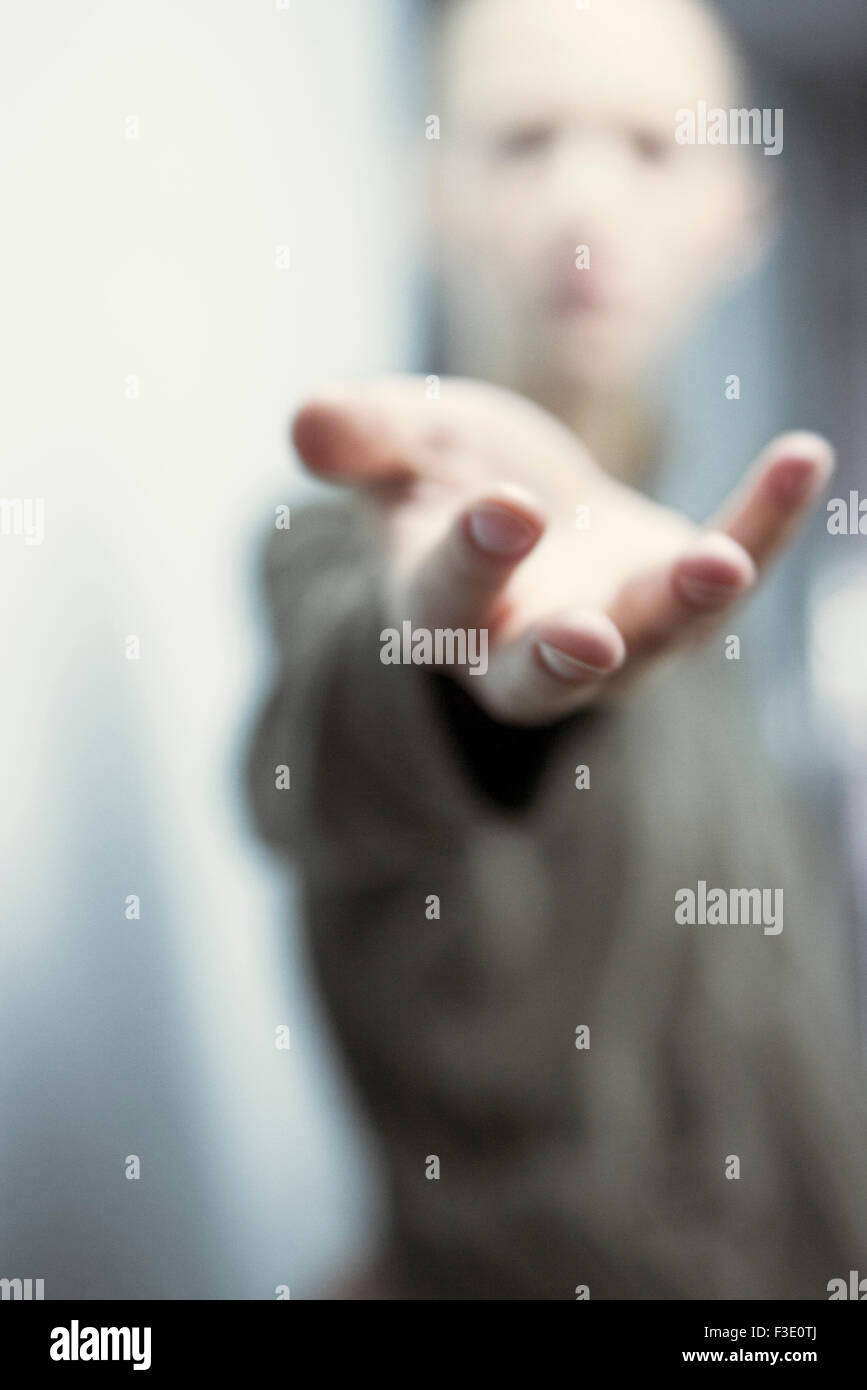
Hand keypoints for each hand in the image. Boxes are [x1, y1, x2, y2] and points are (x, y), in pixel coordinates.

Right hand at [291, 375, 832, 725]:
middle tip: (592, 641)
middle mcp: (524, 644)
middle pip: (540, 680)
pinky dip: (765, 521)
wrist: (528, 515)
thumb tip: (305, 421)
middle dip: (563, 660)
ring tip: (722, 558)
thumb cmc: (448, 478)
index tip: (507, 507)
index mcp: (439, 607)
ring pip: (652, 644)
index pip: (447, 599)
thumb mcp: (402, 444)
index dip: (473, 561)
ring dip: (689, 607)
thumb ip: (361, 435)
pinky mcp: (681, 598)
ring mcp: (613, 632)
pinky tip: (802, 455)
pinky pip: (730, 565)